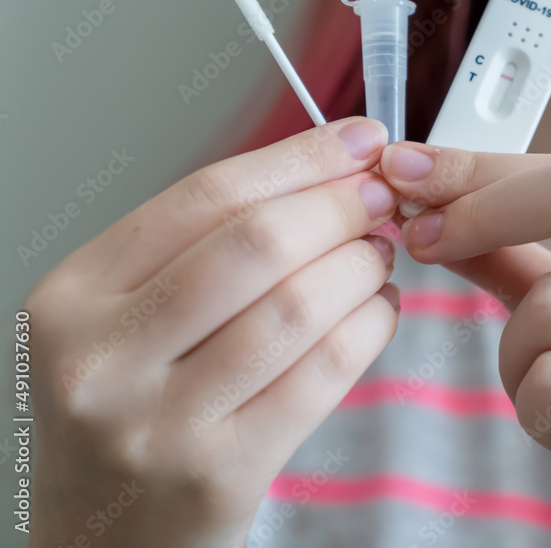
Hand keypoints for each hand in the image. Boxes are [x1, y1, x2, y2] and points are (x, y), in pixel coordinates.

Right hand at [27, 117, 400, 547]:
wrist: (105, 541)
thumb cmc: (126, 417)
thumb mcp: (125, 321)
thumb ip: (203, 249)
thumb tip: (322, 171)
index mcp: (73, 298)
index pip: (203, 196)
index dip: (298, 159)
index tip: (358, 140)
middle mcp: (104, 358)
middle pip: (256, 243)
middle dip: (339, 207)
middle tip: (381, 199)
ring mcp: (161, 423)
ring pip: (298, 306)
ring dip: (362, 266)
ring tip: (380, 256)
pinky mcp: (223, 474)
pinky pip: (323, 374)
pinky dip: (370, 328)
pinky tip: (380, 312)